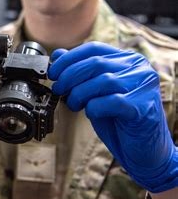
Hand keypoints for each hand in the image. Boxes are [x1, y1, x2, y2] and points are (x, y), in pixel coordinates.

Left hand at [48, 42, 177, 192]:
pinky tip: (91, 113)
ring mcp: (144, 86)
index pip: (93, 49)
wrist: (141, 149)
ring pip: (103, 80)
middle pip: (96, 63)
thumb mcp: (93, 92)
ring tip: (74, 104)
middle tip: (58, 90)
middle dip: (69, 77)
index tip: (53, 73)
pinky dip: (94, 107)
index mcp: (127, 59)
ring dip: (80, 93)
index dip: (69, 59)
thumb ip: (79, 72)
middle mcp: (139, 68)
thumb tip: (57, 55)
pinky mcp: (143, 107)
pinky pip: (112, 101)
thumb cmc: (117, 119)